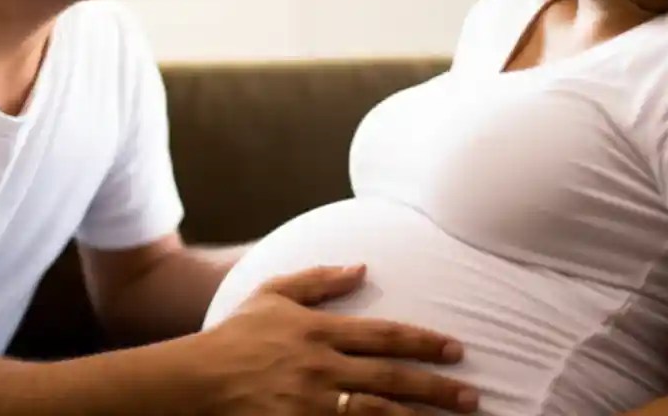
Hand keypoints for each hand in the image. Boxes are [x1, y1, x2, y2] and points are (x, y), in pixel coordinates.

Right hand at [193, 264, 478, 414]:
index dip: (425, 342)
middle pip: (392, 377)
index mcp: (318, 330)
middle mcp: (321, 367)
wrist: (195, 381)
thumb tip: (361, 267)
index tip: (456, 348)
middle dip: (437, 387)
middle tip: (472, 396)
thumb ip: (317, 279)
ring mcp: (312, 403)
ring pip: (379, 413)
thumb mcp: (272, 294)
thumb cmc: (235, 336)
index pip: (385, 336)